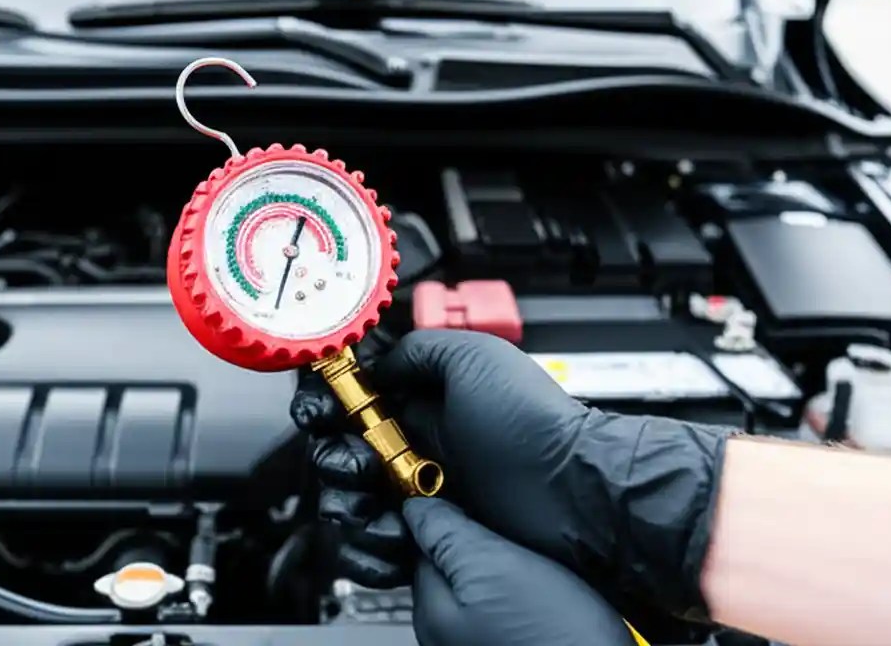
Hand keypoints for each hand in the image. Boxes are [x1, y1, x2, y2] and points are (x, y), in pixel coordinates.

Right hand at [292, 330, 733, 628]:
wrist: (570, 489)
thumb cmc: (532, 421)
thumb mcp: (475, 356)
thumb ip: (418, 348)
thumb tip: (377, 364)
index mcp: (423, 394)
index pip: (354, 394)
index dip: (327, 402)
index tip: (321, 411)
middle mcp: (417, 438)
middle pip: (341, 447)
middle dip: (335, 456)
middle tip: (356, 464)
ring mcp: (421, 485)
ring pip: (352, 497)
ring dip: (347, 501)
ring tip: (371, 504)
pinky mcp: (429, 531)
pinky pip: (379, 539)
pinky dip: (370, 543)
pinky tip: (385, 534)